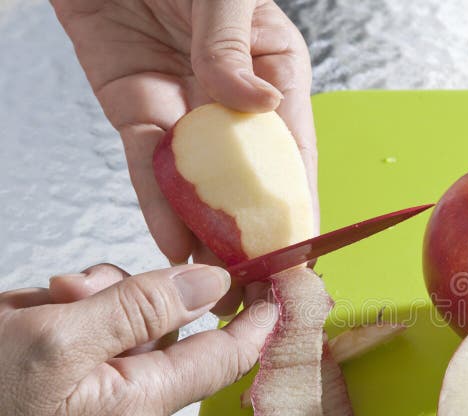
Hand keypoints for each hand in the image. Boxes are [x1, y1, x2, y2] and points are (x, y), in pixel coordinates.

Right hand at [0, 263, 274, 415]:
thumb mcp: (59, 338)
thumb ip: (141, 308)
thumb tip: (211, 284)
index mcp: (140, 402)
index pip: (227, 358)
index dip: (260, 319)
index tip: (285, 282)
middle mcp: (128, 402)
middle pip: (173, 332)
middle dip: (141, 294)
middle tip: (77, 286)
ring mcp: (95, 395)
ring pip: (130, 324)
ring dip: (98, 297)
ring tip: (45, 298)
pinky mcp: (65, 382)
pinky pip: (93, 333)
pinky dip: (73, 309)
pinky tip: (33, 308)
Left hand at [51, 1, 316, 314]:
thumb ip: (234, 48)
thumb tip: (255, 106)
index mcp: (275, 72)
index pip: (293, 151)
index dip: (298, 205)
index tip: (300, 253)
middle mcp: (234, 101)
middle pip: (249, 179)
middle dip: (254, 234)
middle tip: (257, 285)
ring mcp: (185, 110)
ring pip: (200, 183)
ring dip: (207, 233)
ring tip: (215, 281)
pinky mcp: (136, 112)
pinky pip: (149, 164)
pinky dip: (158, 203)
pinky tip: (171, 241)